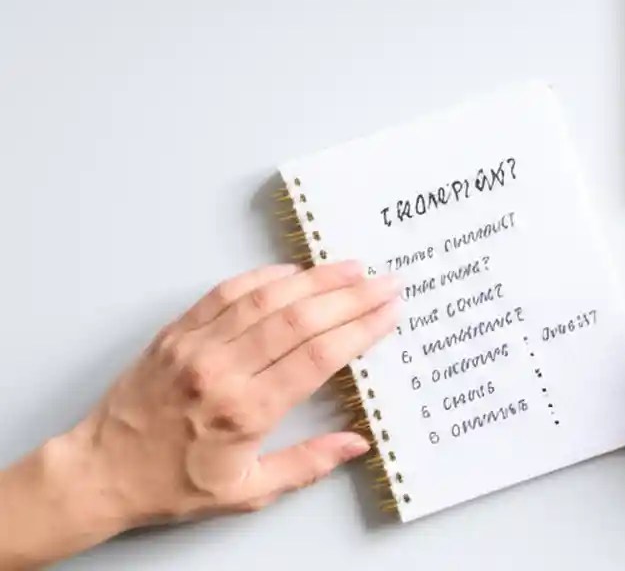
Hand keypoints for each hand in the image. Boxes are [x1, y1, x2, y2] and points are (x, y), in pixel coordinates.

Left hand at [0, 261, 398, 568]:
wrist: (99, 473)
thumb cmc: (170, 486)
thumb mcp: (247, 490)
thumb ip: (307, 464)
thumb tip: (357, 444)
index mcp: (245, 412)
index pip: (319, 356)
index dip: (360, 328)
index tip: (389, 312)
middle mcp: (222, 371)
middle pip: (300, 319)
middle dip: (350, 297)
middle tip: (384, 282)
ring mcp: (196, 346)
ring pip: (267, 299)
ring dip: (314, 279)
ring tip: (349, 268)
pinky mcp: (176, 333)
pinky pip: (225, 293)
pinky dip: (262, 277)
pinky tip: (291, 272)